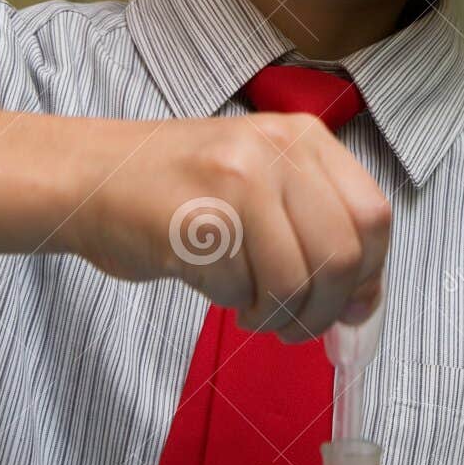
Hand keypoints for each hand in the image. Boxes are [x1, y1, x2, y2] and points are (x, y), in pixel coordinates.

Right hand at [70, 112, 389, 339]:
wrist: (90, 177)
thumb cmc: (182, 191)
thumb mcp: (263, 186)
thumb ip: (319, 230)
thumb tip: (364, 303)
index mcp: (303, 137)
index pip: (373, 216)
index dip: (370, 274)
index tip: (348, 304)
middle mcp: (275, 150)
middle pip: (341, 255)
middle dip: (324, 309)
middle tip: (298, 327)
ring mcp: (235, 180)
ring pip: (294, 281)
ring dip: (277, 317)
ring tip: (252, 312)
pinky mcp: (196, 220)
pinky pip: (239, 289)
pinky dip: (233, 305)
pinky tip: (217, 289)